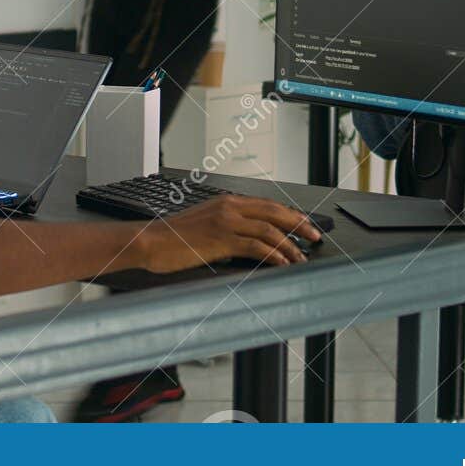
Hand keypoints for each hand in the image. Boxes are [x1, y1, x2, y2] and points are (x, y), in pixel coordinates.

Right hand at [136, 194, 319, 271]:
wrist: (149, 242)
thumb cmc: (172, 238)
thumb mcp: (204, 226)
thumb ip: (227, 229)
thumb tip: (250, 244)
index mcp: (226, 202)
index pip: (267, 205)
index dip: (290, 215)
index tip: (304, 225)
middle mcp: (229, 207)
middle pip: (274, 212)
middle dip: (299, 225)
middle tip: (314, 237)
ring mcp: (225, 222)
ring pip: (269, 229)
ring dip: (290, 244)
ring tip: (302, 257)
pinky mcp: (221, 239)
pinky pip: (256, 245)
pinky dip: (274, 254)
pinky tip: (283, 263)